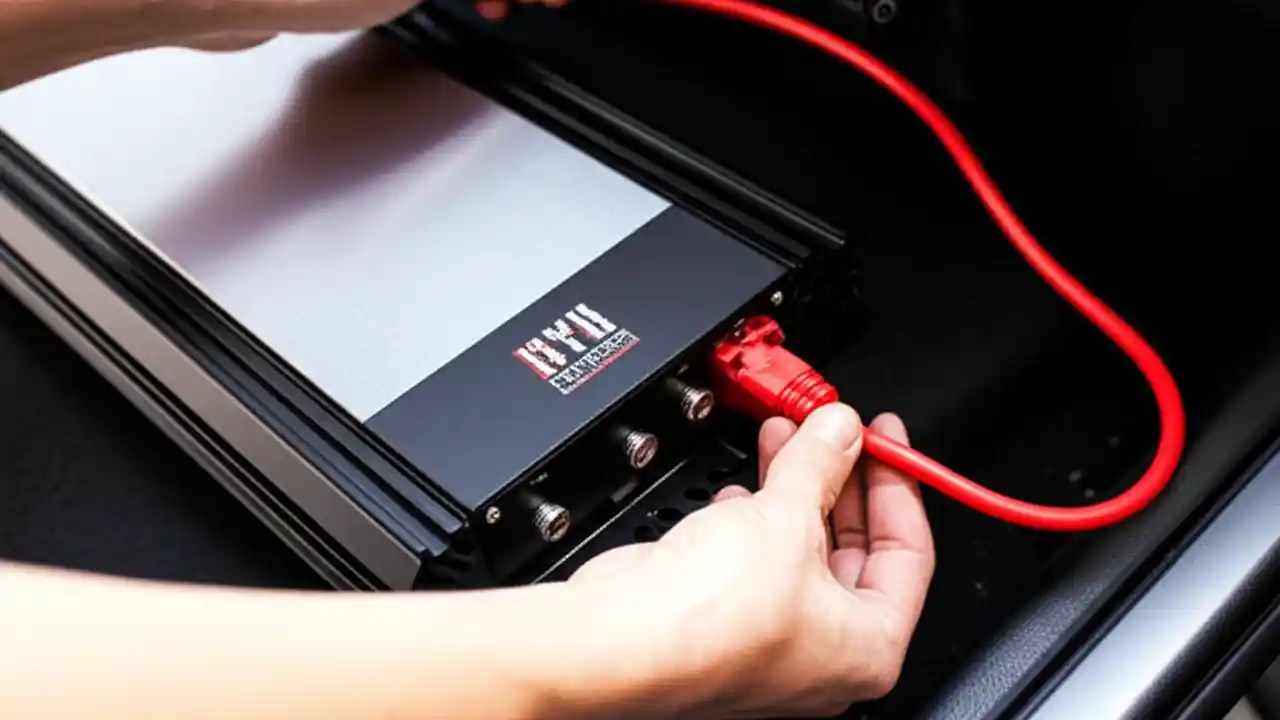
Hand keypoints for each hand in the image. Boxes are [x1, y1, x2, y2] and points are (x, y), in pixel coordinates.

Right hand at [570, 405, 934, 717]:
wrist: (622, 640)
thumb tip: (841, 431)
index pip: (908, 554)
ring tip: (786, 440)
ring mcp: (769, 645)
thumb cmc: (711, 618)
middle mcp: (823, 658)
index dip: (898, 486)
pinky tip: (741, 491)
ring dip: (793, 490)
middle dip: (840, 481)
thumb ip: (821, 463)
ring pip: (798, 553)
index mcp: (868, 648)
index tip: (886, 443)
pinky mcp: (722, 627)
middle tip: (836, 434)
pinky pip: (754, 564)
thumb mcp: (787, 515)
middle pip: (853, 551)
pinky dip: (752, 522)